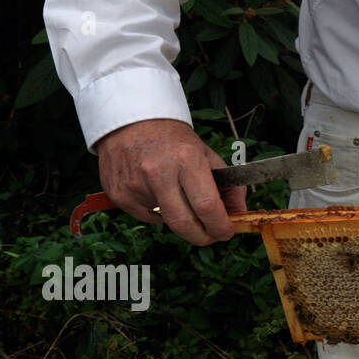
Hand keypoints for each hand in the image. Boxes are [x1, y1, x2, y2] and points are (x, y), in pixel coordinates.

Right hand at [94, 119, 246, 244]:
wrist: (130, 122)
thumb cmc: (173, 141)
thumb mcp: (205, 154)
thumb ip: (228, 184)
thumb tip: (239, 212)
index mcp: (185, 160)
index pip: (207, 206)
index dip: (220, 227)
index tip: (226, 232)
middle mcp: (158, 173)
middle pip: (184, 224)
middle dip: (202, 237)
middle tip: (210, 235)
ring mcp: (135, 185)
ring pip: (166, 222)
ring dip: (179, 219)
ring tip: (177, 195)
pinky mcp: (119, 195)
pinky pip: (147, 217)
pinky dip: (157, 212)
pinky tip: (154, 190)